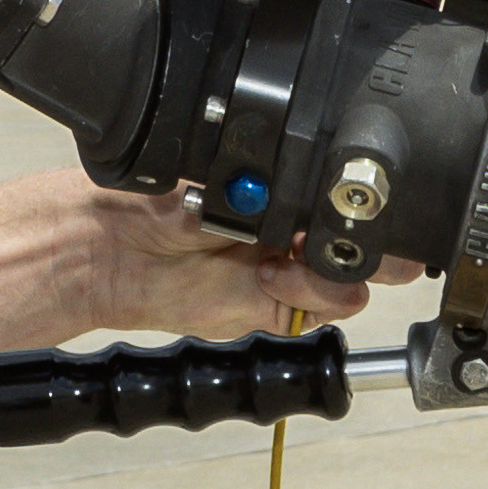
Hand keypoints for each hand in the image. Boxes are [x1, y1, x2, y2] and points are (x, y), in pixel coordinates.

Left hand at [64, 174, 411, 337]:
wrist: (115, 248)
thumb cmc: (153, 199)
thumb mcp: (218, 177)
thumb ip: (268, 186)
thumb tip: (307, 189)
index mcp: (290, 187)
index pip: (352, 196)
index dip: (361, 201)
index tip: (346, 200)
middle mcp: (298, 229)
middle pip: (372, 242)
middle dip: (368, 240)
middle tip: (333, 236)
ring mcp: (292, 270)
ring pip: (353, 280)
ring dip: (331, 270)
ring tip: (284, 258)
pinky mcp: (278, 308)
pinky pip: (325, 310)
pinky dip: (311, 295)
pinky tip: (272, 278)